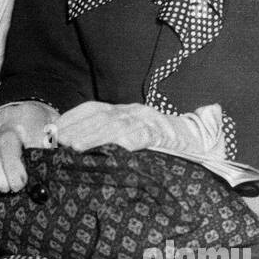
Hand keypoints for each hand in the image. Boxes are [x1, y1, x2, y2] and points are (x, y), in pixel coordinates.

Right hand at [0, 101, 56, 193]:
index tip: (30, 178)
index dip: (32, 158)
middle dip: (11, 166)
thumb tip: (62, 152)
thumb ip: (61, 143)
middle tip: (16, 187)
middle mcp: (10, 120)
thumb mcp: (57, 134)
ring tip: (2, 188)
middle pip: (7, 140)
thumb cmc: (42, 131)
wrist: (24, 113)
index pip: (32, 136)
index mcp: (33, 120)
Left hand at [54, 102, 223, 154]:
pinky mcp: (165, 134)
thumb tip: (75, 150)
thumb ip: (111, 142)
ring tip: (74, 146)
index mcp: (126, 112)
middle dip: (77, 126)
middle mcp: (136, 112)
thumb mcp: (134, 140)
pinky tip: (111, 150)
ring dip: (93, 135)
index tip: (53, 130)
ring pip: (117, 125)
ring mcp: (151, 121)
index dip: (72, 118)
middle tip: (58, 141)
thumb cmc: (166, 149)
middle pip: (100, 115)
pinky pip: (142, 136)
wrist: (205, 145)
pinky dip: (125, 142)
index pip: (93, 108)